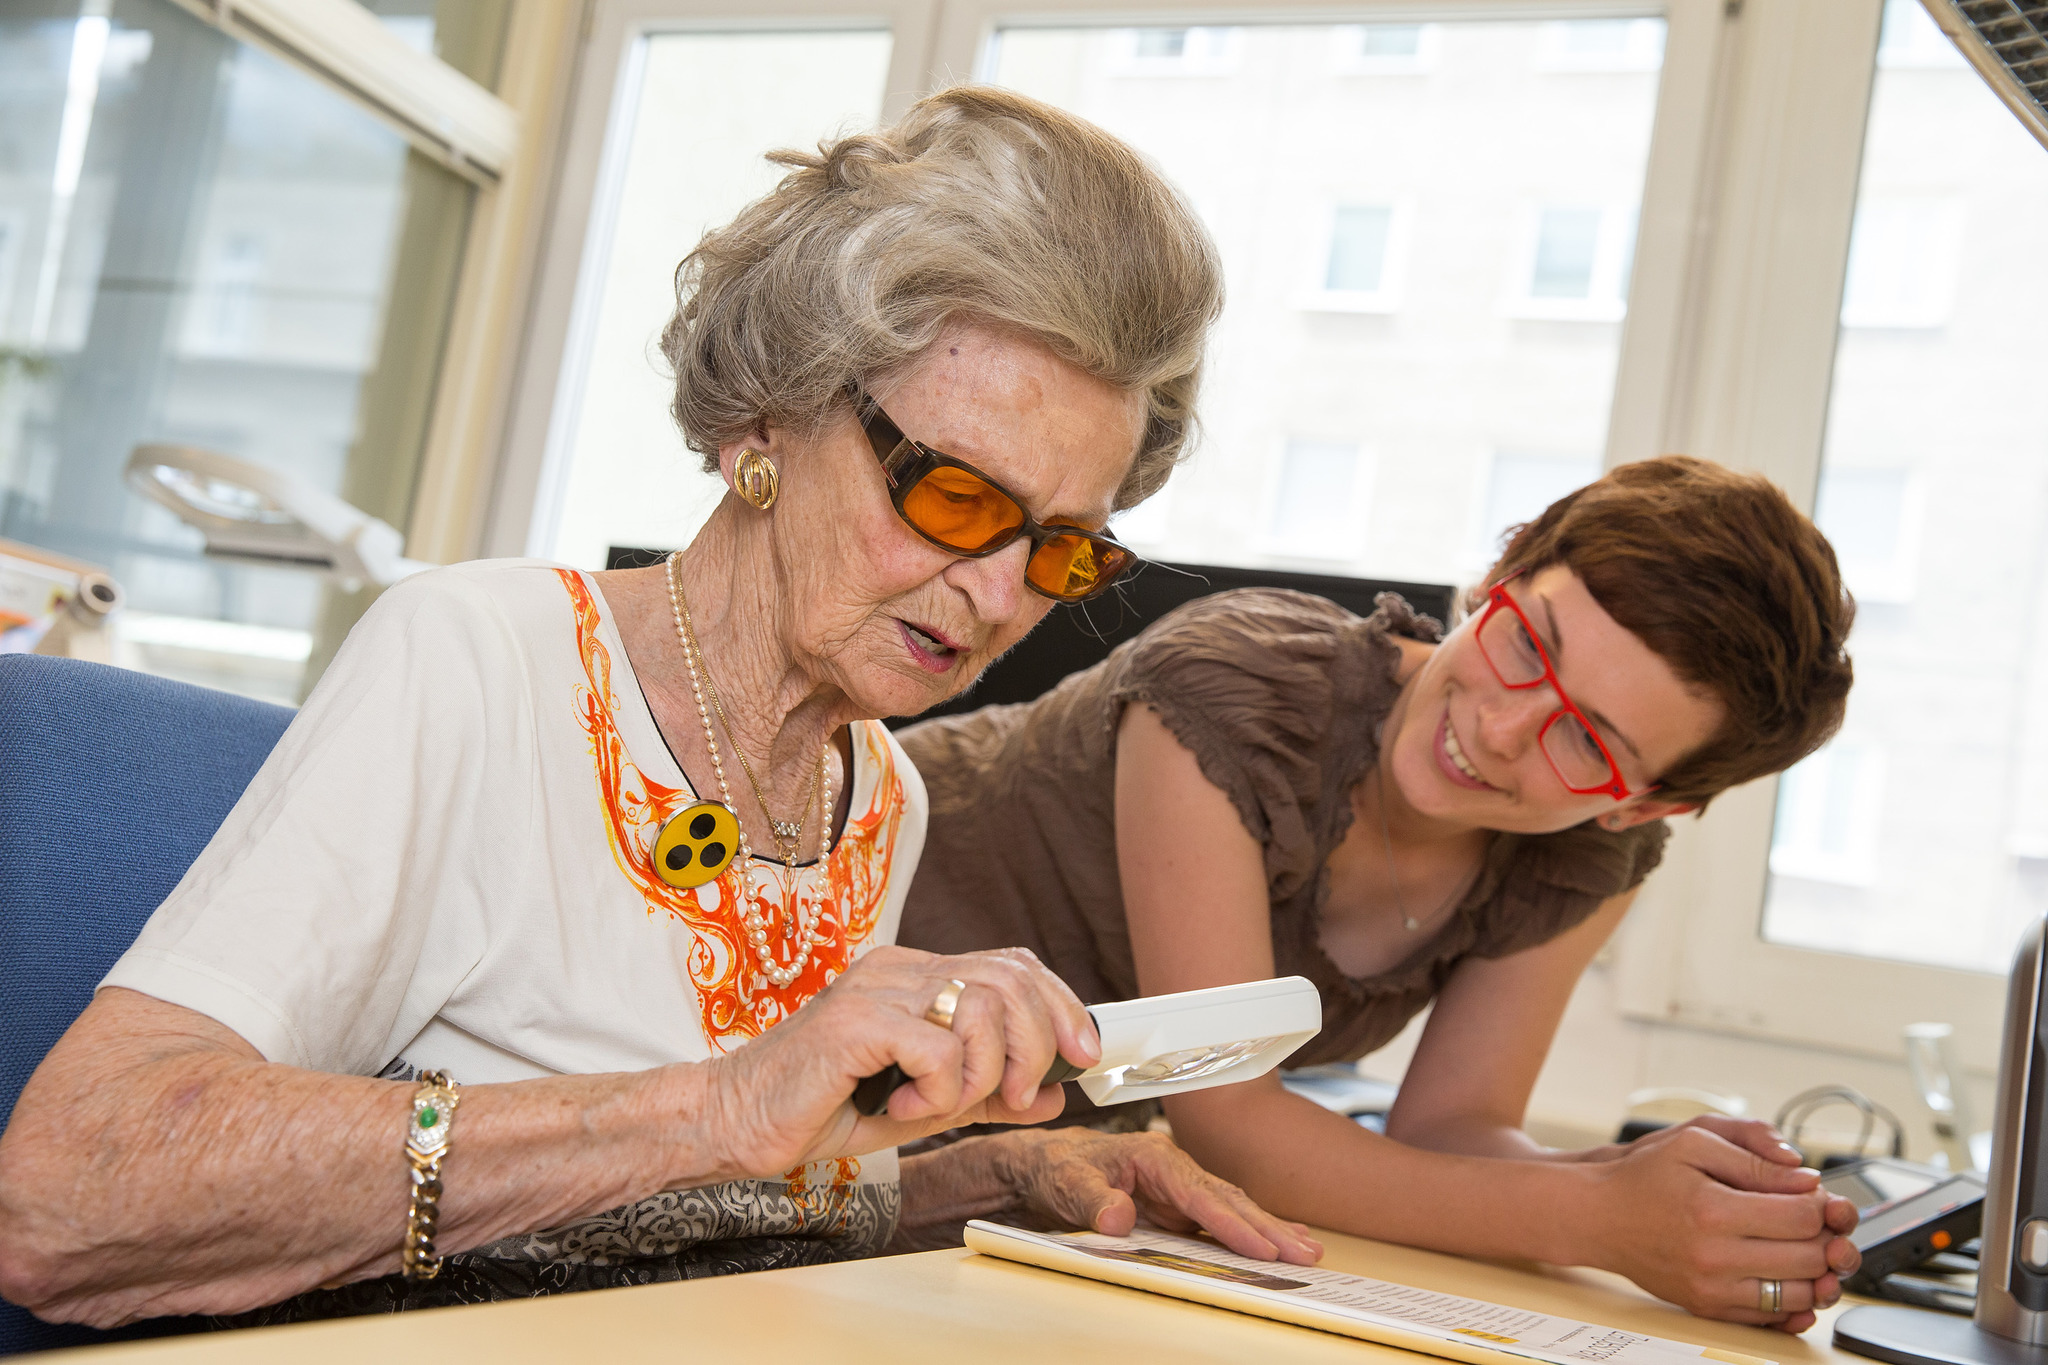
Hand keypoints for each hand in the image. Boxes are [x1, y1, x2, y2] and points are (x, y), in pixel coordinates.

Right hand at [699, 945, 1101, 1178]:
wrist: (732, 1122)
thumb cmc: (817, 1108)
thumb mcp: (923, 1105)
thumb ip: (986, 1094)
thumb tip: (1054, 1093)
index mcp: (913, 976)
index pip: (1012, 964)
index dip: (1059, 1005)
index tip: (1082, 1055)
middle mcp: (898, 969)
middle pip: (1009, 980)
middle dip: (1037, 1045)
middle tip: (1018, 1098)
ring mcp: (874, 989)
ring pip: (981, 1012)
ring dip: (984, 1075)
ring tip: (942, 1106)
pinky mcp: (855, 1022)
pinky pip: (939, 1049)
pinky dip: (940, 1091)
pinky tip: (901, 1108)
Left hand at [993, 1128, 1324, 1265]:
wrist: (1044, 1164)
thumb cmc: (1058, 1168)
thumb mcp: (1067, 1182)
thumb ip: (1093, 1200)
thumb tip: (1119, 1217)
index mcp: (1154, 1157)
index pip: (1199, 1194)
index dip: (1230, 1223)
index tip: (1260, 1248)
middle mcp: (1173, 1169)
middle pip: (1227, 1199)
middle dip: (1266, 1228)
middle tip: (1304, 1254)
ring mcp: (1178, 1186)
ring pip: (1231, 1208)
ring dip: (1267, 1230)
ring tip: (1306, 1250)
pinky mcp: (1176, 1205)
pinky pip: (1219, 1218)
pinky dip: (1249, 1230)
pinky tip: (1276, 1241)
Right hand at [1583, 1119, 1859, 1332]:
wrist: (1599, 1216)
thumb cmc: (1644, 1175)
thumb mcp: (1693, 1141)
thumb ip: (1753, 1152)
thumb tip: (1806, 1177)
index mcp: (1712, 1209)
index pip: (1803, 1217)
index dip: (1822, 1203)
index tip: (1813, 1193)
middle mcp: (1713, 1256)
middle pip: (1810, 1258)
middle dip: (1826, 1236)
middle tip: (1815, 1219)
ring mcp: (1711, 1288)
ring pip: (1800, 1294)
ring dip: (1817, 1271)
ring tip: (1804, 1245)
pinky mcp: (1708, 1308)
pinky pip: (1773, 1317)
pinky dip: (1794, 1299)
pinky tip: (1787, 1272)